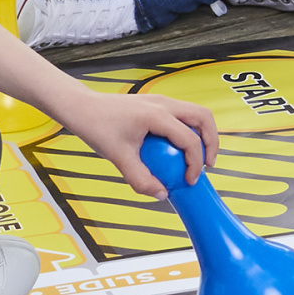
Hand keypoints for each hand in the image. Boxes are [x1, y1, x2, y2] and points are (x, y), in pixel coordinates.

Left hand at [62, 90, 223, 199]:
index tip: (189, 181)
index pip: (190, 139)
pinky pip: (183, 113)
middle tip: (208, 164)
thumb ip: (140, 179)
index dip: (195, 163)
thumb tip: (161, 194)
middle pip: (204, 118)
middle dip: (212, 142)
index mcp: (156, 116)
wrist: (82, 107)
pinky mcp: (157, 103)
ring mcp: (161, 100)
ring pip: (196, 112)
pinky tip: (180, 148)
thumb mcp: (119, 157)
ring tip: (200, 156)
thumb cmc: (97, 127)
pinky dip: (190, 129)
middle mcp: (164, 103)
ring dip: (203, 134)